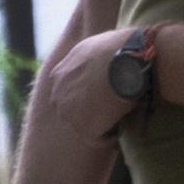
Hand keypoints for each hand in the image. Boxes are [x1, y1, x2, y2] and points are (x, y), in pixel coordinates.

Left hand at [41, 26, 142, 144]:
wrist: (126, 61)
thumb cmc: (118, 47)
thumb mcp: (94, 44)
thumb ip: (89, 57)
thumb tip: (102, 56)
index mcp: (58, 74)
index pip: (67, 92)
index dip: (85, 96)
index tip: (102, 95)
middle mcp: (58, 95)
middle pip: (71, 111)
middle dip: (89, 112)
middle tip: (112, 109)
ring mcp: (69, 114)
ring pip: (84, 126)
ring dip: (100, 124)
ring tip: (119, 118)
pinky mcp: (85, 128)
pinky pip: (98, 139)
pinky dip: (109, 137)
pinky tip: (122, 128)